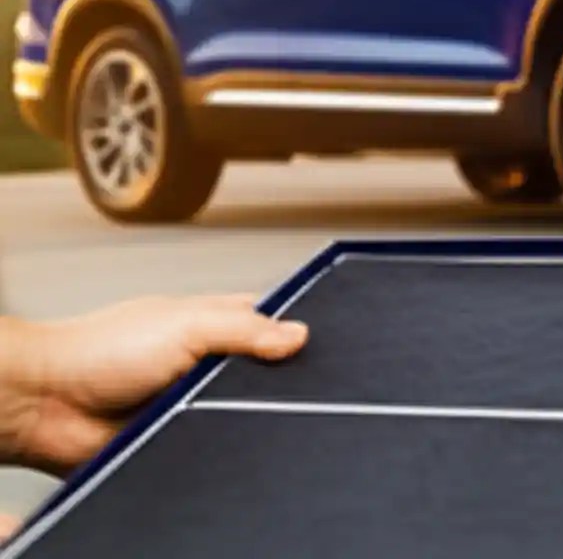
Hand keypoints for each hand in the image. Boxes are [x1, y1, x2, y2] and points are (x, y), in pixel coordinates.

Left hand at [0, 295, 306, 476]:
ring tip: (231, 406)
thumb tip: (299, 334)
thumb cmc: (96, 350)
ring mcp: (194, 400)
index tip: (312, 342)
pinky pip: (220, 443)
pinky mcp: (183, 437)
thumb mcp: (185, 324)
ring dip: (243, 412)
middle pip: (263, 370)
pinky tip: (219, 433)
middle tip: (270, 381)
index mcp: (209, 322)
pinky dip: (223, 442)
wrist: (46, 404)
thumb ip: (245, 328)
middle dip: (271, 378)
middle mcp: (204, 361)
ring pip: (244, 410)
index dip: (290, 329)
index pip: (267, 321)